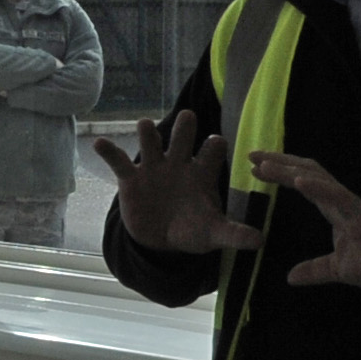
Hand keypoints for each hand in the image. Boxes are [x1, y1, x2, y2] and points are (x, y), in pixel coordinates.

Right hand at [92, 110, 262, 254]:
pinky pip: (118, 161)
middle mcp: (178, 163)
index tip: (216, 142)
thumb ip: (234, 234)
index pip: (212, 149)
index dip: (214, 145)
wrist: (161, 242)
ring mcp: (153, 168)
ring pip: (150, 142)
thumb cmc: (192, 230)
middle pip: (182, 135)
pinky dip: (108, 151)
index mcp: (201, 172)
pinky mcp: (131, 179)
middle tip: (187, 117)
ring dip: (147, 132)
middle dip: (184, 126)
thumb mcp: (213, 233)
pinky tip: (99, 143)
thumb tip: (261, 241)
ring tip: (145, 126)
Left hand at [249, 151, 360, 291]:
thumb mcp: (339, 270)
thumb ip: (316, 270)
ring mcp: (351, 205)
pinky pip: (338, 196)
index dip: (281, 173)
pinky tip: (299, 180)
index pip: (305, 184)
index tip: (256, 166)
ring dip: (290, 169)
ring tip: (264, 163)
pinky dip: (318, 187)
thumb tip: (290, 277)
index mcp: (334, 210)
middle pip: (307, 172)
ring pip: (318, 179)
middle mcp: (340, 201)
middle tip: (251, 154)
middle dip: (279, 162)